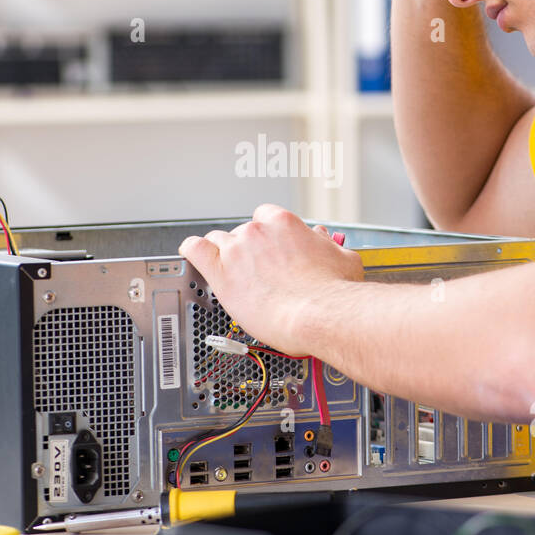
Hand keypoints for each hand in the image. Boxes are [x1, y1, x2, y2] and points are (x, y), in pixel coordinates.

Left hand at [177, 205, 364, 355]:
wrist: (320, 316)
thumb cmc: (333, 291)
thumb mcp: (343, 257)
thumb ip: (327, 244)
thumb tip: (322, 239)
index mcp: (283, 223)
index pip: (264, 219)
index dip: (267, 237)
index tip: (269, 250)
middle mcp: (256, 232)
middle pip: (241, 232)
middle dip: (247, 250)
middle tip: (257, 271)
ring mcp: (236, 251)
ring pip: (218, 242)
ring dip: (223, 254)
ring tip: (231, 272)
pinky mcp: (221, 273)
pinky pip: (194, 250)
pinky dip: (192, 251)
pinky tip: (194, 256)